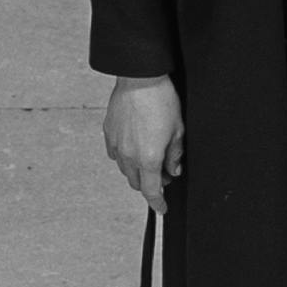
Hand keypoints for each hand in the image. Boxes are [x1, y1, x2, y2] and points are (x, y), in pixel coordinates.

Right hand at [104, 75, 182, 201]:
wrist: (139, 79)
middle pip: (137, 183)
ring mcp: (116, 145)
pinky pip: (115, 154)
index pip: (151, 191)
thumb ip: (174, 155)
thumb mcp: (177, 130)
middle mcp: (129, 156)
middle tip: (164, 173)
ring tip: (150, 156)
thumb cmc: (161, 100)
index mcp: (148, 158)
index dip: (158, 203)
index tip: (162, 208)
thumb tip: (173, 170)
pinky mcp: (108, 133)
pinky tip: (135, 146)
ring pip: (125, 170)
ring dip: (137, 171)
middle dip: (150, 184)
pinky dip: (125, 157)